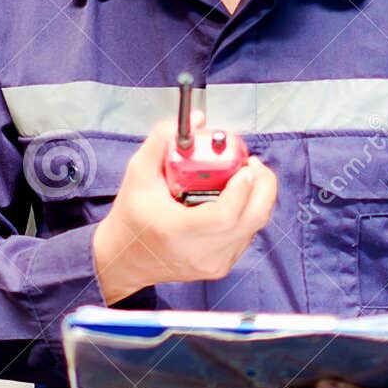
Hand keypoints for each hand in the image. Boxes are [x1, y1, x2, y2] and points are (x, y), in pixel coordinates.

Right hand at [93, 118, 277, 302]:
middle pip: (252, 219)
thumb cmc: (130, 218)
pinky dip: (247, 212)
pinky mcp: (222, 266)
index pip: (224, 216)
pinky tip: (232, 198)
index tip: (244, 167)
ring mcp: (215, 263)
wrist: (124, 261)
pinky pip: (247, 234)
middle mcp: (202, 253)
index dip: (241, 189)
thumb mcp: (138, 173)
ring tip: (240, 177)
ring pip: (254, 225)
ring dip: (255, 197)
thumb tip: (197, 121)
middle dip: (263, 185)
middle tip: (250, 164)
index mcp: (179, 231)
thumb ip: (162, 141)